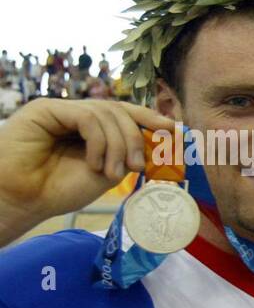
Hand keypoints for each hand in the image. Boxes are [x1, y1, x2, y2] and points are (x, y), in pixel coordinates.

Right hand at [0, 99, 174, 225]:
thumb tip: (158, 142)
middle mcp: (76, 114)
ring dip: (118, 144)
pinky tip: (95, 164)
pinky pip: (86, 117)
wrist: (23, 198)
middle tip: (139, 165)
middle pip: (120, 110)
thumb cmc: (59, 189)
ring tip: (113, 172)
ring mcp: (61, 109)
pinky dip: (99, 141)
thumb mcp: (105, 171)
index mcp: (91, 127)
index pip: (126, 114)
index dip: (151, 120)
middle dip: (138, 135)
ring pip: (106, 113)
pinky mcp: (45, 109)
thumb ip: (126, 153)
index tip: (176, 130)